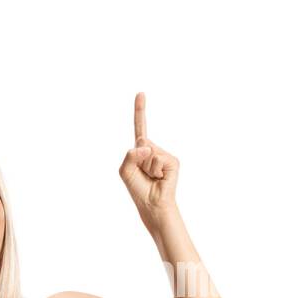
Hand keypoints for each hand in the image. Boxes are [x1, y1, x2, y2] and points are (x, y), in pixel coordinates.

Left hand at [119, 92, 179, 228]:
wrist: (152, 204)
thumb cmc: (138, 188)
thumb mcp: (125, 171)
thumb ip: (130, 155)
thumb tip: (146, 146)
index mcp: (141, 150)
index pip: (140, 126)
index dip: (140, 110)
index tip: (141, 93)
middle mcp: (153, 149)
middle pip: (140, 143)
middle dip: (136, 160)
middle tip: (143, 175)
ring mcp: (164, 154)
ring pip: (148, 153)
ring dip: (145, 168)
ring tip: (151, 178)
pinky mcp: (173, 161)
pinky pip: (157, 159)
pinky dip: (154, 171)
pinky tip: (159, 178)